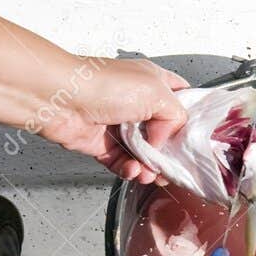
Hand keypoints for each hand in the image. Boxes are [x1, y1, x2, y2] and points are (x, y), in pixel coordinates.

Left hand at [37, 56, 189, 182]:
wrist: (60, 99)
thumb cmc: (102, 84)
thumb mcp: (157, 93)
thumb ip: (175, 116)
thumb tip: (165, 139)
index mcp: (153, 82)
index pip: (180, 98)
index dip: (189, 117)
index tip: (195, 138)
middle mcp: (136, 102)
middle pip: (163, 132)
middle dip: (169, 151)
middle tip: (173, 165)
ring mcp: (117, 124)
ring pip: (142, 153)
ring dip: (149, 167)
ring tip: (150, 173)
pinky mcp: (100, 143)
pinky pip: (121, 163)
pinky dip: (129, 170)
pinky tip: (133, 171)